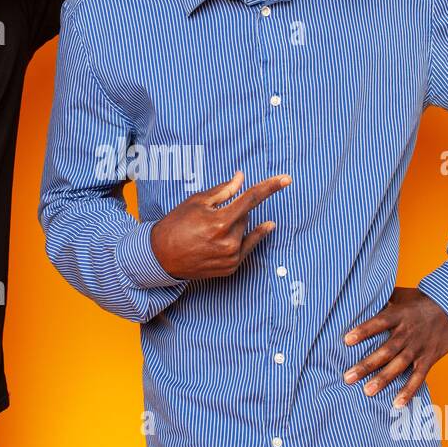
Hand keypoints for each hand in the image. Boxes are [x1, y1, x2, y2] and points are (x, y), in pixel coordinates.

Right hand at [150, 170, 290, 279]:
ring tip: (211, 230)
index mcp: (220, 222)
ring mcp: (231, 258)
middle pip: (246, 216)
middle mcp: (229, 242)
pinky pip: (248, 246)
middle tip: (213, 214)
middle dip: (235, 210)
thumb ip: (223, 190)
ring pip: (245, 230)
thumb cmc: (176, 225)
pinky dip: (248, 236)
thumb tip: (242, 178)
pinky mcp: (231, 268)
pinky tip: (265, 226)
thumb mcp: (197, 202)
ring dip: (236, 225)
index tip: (287, 179)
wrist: (161, 257)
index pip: (251, 199)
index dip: (270, 187)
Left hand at [341, 286, 447, 406]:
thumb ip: (381, 298)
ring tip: (367, 391)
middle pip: (385, 350)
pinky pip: (419, 377)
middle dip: (366, 365)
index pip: (379, 323)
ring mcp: (419, 347)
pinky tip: (397, 403)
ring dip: (383, 379)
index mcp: (399, 315)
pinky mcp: (429, 358)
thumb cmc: (421, 301)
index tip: (346, 340)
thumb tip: (359, 298)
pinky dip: (409, 391)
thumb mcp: (402, 295)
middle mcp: (408, 332)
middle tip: (348, 377)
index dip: (363, 331)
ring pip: (399, 365)